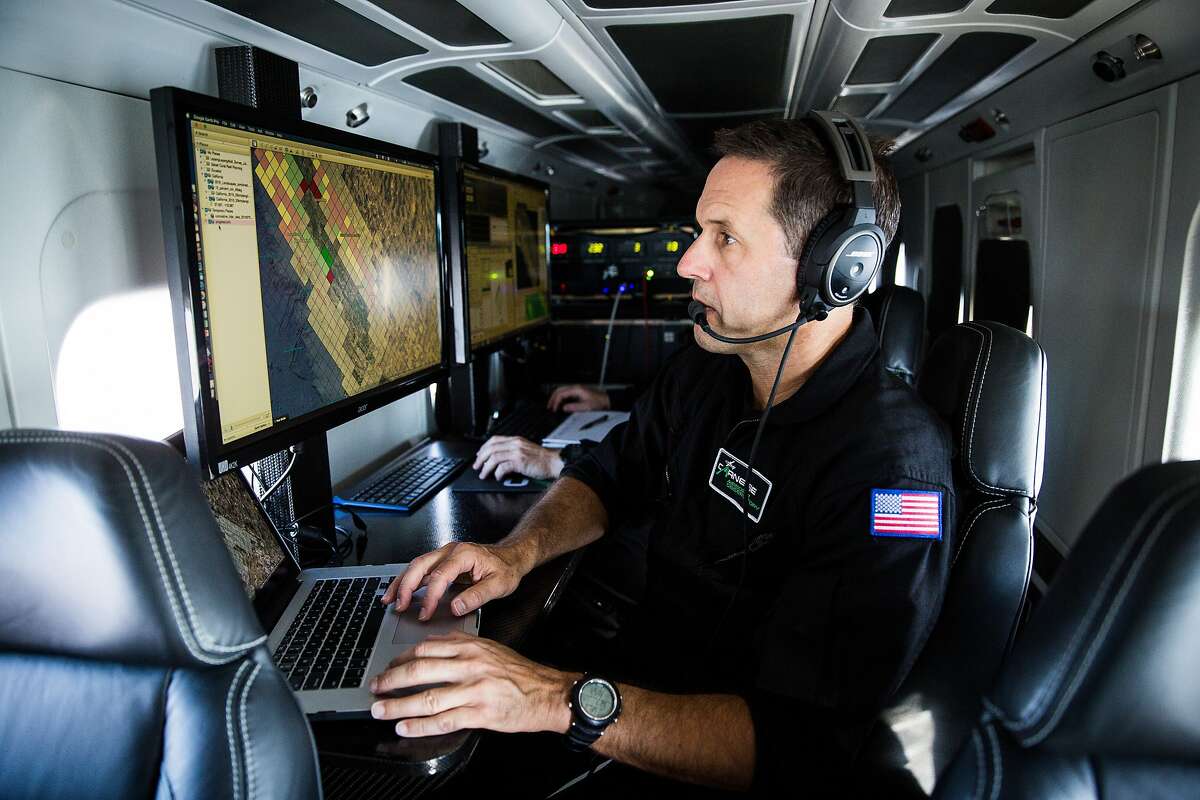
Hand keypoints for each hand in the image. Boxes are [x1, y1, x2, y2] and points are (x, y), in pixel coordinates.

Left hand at [369, 630, 574, 737]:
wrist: (547, 693)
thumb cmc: (520, 674)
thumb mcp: (490, 649)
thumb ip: (462, 646)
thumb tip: (432, 647)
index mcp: (471, 647)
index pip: (426, 648)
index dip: (401, 659)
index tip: (388, 666)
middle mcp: (470, 665)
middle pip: (420, 670)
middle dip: (391, 680)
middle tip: (376, 687)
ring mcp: (474, 690)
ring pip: (427, 697)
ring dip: (398, 705)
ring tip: (380, 710)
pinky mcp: (479, 714)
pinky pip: (442, 720)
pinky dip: (419, 725)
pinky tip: (405, 728)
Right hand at [381, 541, 530, 619]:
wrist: (512, 556)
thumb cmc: (506, 568)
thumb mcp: (499, 585)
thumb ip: (477, 596)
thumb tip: (457, 607)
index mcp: (464, 555)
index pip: (440, 576)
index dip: (430, 597)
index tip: (426, 614)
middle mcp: (451, 551)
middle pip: (420, 565)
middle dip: (406, 586)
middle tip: (399, 606)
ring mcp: (445, 554)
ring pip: (416, 565)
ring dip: (402, 582)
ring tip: (389, 599)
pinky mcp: (443, 561)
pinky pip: (420, 568)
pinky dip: (408, 580)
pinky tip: (400, 591)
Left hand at [473, 435, 563, 480]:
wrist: (554, 462)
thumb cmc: (542, 459)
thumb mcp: (526, 449)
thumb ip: (513, 450)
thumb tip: (499, 459)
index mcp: (516, 440)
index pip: (494, 440)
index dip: (484, 447)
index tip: (479, 455)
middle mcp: (515, 444)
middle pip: (491, 448)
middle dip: (481, 458)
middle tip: (477, 466)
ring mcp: (517, 452)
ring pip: (494, 457)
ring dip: (486, 467)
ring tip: (484, 474)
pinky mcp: (520, 462)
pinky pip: (503, 467)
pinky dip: (498, 473)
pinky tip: (498, 477)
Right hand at [548, 384, 610, 411]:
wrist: (607, 401)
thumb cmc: (599, 402)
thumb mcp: (586, 406)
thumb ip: (574, 407)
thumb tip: (564, 408)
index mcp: (576, 390)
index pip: (561, 394)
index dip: (555, 402)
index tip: (553, 409)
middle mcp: (575, 388)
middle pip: (559, 390)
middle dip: (553, 398)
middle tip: (549, 407)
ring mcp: (577, 390)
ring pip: (562, 391)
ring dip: (556, 398)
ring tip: (553, 406)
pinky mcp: (578, 393)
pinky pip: (566, 394)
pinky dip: (561, 398)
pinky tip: (561, 405)